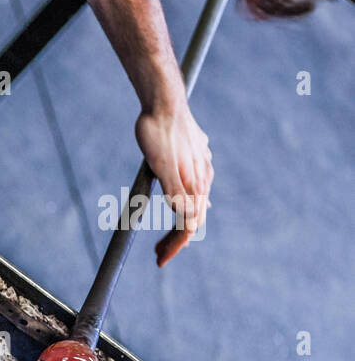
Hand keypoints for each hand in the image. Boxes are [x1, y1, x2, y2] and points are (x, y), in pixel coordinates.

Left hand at [135, 101, 213, 264]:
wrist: (164, 100)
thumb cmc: (158, 133)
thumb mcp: (162, 166)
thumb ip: (176, 193)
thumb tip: (188, 222)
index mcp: (196, 185)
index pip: (189, 226)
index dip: (175, 246)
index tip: (160, 260)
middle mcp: (202, 178)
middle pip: (192, 218)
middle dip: (176, 239)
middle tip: (157, 253)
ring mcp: (199, 167)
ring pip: (194, 202)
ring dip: (180, 222)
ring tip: (166, 236)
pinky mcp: (194, 156)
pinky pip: (194, 186)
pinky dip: (185, 202)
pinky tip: (182, 201)